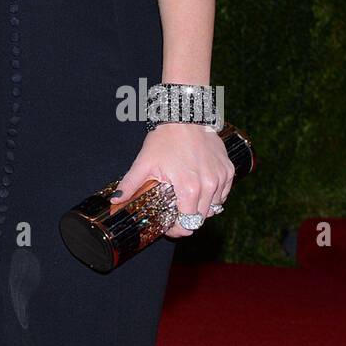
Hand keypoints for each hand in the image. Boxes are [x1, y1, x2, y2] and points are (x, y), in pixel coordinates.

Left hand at [113, 124, 234, 237]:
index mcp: (189, 189)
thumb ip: (130, 185)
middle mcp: (209, 186)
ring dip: (201, 207)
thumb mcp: (144, 162)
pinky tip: (200, 187)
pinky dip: (213, 195)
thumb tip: (115, 201)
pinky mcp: (229, 170)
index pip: (188, 225)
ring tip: (186, 197)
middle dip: (187, 219)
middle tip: (174, 211)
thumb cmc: (165, 138)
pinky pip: (223, 194)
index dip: (176, 229)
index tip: (168, 225)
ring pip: (214, 207)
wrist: (185, 115)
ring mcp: (221, 178)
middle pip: (201, 219)